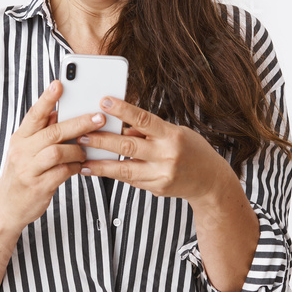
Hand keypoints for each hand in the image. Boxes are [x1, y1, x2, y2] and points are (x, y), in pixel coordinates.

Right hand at [0, 80, 108, 228]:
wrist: (6, 207)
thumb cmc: (22, 174)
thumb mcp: (25, 149)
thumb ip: (41, 132)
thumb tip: (59, 111)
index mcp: (20, 138)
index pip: (34, 114)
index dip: (47, 99)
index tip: (59, 84)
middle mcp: (21, 151)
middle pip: (53, 132)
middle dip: (79, 123)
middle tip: (99, 117)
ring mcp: (28, 169)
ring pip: (58, 151)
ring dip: (77, 150)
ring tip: (84, 151)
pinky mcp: (38, 186)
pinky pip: (62, 172)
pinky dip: (74, 167)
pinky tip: (79, 166)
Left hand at [77, 95, 233, 205]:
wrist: (211, 181)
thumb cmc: (192, 150)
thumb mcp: (176, 133)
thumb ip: (149, 131)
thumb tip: (123, 128)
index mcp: (172, 135)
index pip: (143, 119)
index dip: (122, 110)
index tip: (103, 102)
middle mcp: (167, 155)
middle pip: (128, 146)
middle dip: (102, 140)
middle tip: (81, 134)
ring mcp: (162, 174)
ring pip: (124, 169)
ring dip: (100, 165)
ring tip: (81, 160)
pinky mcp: (157, 189)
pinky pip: (131, 180)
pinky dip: (114, 174)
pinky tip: (97, 170)